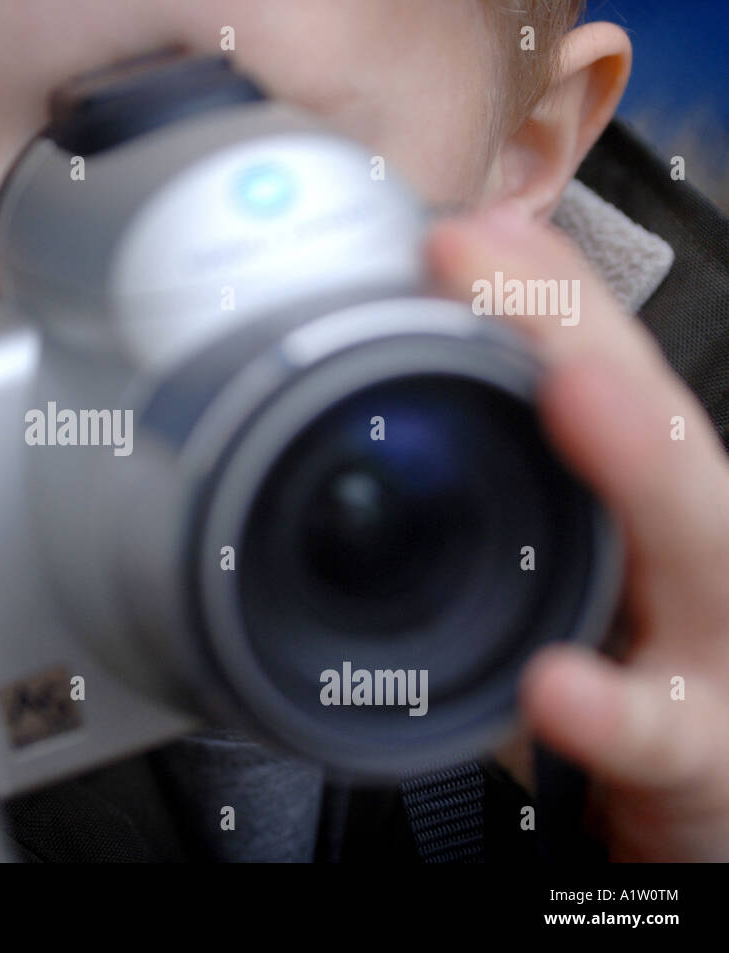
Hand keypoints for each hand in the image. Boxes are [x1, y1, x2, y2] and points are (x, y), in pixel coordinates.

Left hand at [430, 204, 728, 860]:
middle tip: (474, 250)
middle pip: (660, 422)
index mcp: (650, 504)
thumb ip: (512, 496)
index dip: (540, 291)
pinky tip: (559, 686)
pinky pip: (659, 733)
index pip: (605, 371)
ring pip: (700, 544)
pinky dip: (614, 708)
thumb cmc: (643, 672)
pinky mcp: (704, 751)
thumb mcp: (575, 570)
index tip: (452, 226)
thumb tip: (401, 403)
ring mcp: (716, 646)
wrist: (707, 787)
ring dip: (641, 462)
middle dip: (578, 329)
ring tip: (573, 391)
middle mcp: (696, 550)